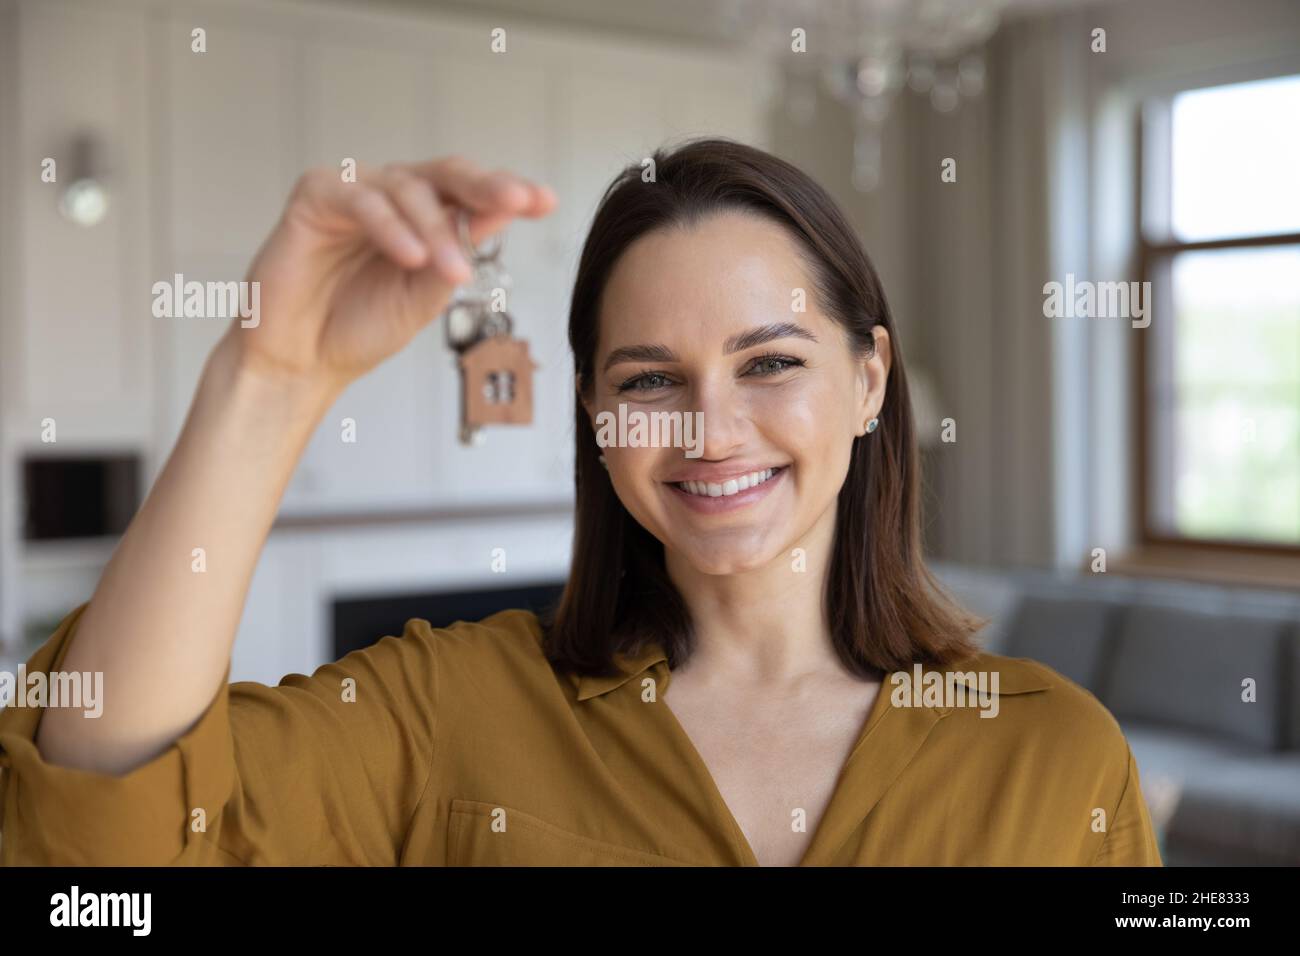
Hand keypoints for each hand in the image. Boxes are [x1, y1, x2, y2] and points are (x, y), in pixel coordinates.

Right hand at [218, 156, 557, 393]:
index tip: (548, 202)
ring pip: (409, 189)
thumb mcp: (425, 295)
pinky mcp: (317, 195)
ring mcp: (356, 190)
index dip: (509, 193)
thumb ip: (457, 254)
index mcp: (425, 216)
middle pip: (447, 174)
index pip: (472, 193)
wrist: (302, 362)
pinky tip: (413, 257)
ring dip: (436, 230)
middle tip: (518, 202)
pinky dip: (392, 229)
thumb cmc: (360, 328)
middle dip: (487, 187)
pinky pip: (363, 201)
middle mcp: (393, 194)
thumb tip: (501, 215)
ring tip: (452, 271)